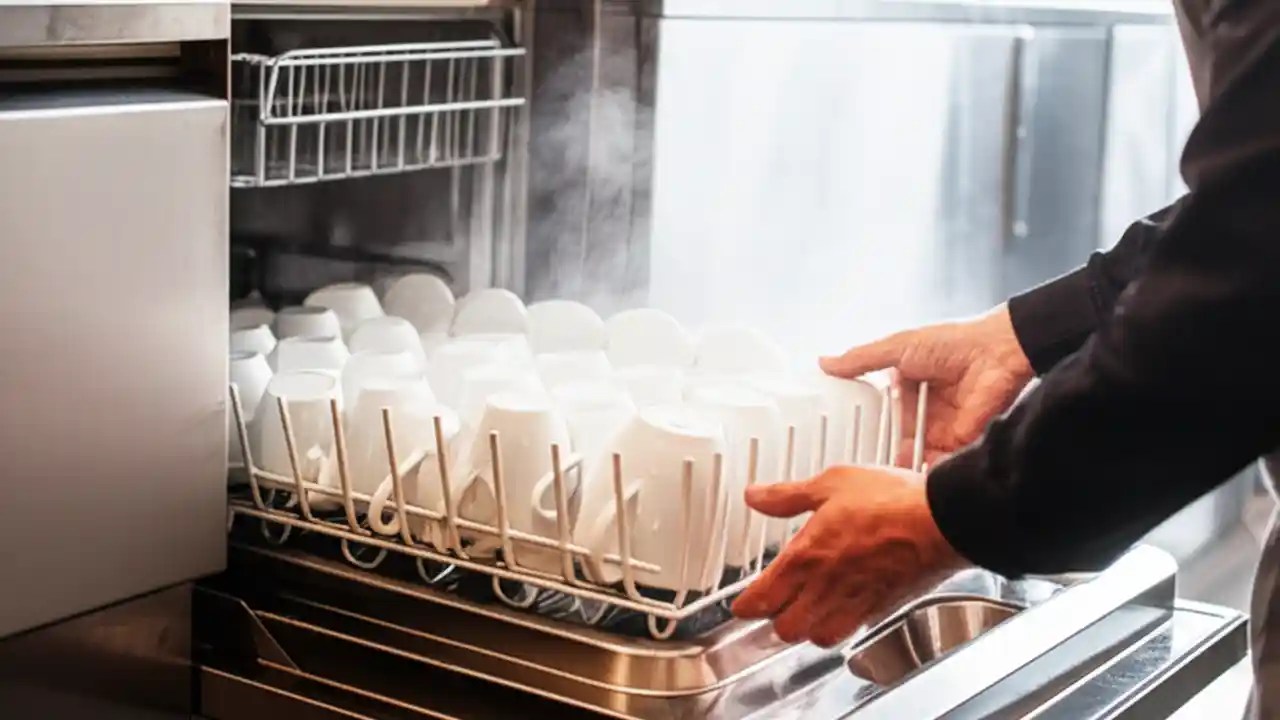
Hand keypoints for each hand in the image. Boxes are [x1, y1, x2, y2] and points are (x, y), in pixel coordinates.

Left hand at [731, 466, 964, 646]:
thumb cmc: (892, 502)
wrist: (941, 521)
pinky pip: (847, 633)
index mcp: (807, 557)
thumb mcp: (831, 483)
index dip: (744, 606)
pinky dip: (835, 630)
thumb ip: (788, 496)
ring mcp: (855, 602)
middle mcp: (826, 587)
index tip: (739, 604)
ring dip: (803, 630)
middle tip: (769, 608)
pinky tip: (838, 614)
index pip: (762, 597)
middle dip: (772, 621)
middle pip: (784, 628)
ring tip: (800, 616)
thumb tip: (756, 496)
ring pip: (815, 637)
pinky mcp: (880, 608)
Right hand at [822, 304, 1033, 466]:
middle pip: (893, 440)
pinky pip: (936, 463)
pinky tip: (901, 487)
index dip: (861, 427)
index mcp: (906, 390)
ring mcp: (939, 429)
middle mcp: (922, 412)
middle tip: (852, 473)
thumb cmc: (950, 343)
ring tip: (871, 486)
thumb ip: (862, 360)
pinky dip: (922, 475)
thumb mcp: (897, 347)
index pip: (878, 414)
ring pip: (911, 455)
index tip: (838, 442)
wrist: (997, 353)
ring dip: (896, 469)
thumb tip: (824, 362)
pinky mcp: (958, 443)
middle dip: (877, 455)